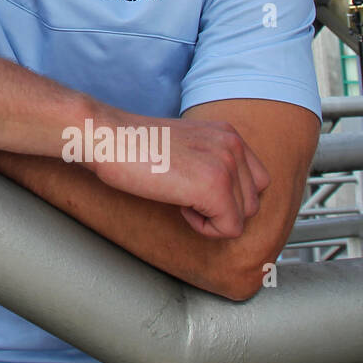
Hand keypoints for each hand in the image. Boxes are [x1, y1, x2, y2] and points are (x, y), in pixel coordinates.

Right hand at [82, 113, 269, 237]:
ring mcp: (226, 165)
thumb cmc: (132, 144)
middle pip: (252, 201)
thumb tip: (224, 196)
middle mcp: (233, 145)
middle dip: (221, 209)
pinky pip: (229, 228)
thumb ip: (210, 161)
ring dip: (212, 218)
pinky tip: (180, 207)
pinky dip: (204, 228)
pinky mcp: (214, 188)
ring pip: (243, 217)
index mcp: (227, 134)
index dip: (228, 196)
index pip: (256, 181)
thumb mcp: (185, 145)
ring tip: (180, 199)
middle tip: (184, 196)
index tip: (194, 190)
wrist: (107, 138)